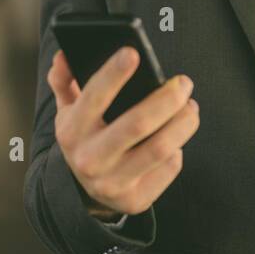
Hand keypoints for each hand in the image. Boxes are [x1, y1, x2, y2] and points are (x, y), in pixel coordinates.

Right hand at [47, 48, 198, 218]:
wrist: (87, 190)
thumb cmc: (85, 137)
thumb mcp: (69, 111)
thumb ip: (64, 81)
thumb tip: (64, 56)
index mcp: (71, 130)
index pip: (94, 97)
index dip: (113, 74)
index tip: (133, 53)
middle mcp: (90, 159)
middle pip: (138, 124)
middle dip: (167, 99)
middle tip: (184, 83)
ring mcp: (112, 183)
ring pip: (160, 149)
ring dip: (183, 123)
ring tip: (190, 107)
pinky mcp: (135, 200)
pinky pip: (169, 168)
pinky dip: (178, 149)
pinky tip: (177, 138)